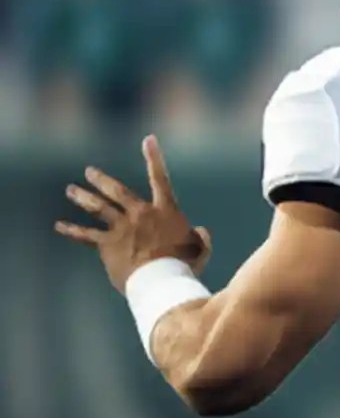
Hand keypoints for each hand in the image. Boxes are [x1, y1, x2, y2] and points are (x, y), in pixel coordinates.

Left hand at [56, 136, 211, 293]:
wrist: (160, 279)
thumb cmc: (184, 265)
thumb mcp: (201, 249)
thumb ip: (201, 237)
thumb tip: (201, 231)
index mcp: (165, 211)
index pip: (160, 179)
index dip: (154, 157)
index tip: (148, 139)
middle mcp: (140, 214)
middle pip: (117, 192)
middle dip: (102, 180)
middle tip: (89, 172)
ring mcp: (121, 228)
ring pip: (98, 208)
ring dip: (83, 197)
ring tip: (71, 190)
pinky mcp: (107, 244)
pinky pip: (86, 235)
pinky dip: (72, 230)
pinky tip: (60, 226)